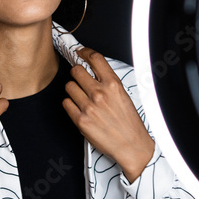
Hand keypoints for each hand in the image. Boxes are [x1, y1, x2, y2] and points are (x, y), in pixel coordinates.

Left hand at [63, 47, 154, 181]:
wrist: (132, 146)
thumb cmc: (129, 123)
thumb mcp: (123, 96)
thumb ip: (108, 82)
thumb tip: (93, 71)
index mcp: (114, 85)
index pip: (95, 58)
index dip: (84, 53)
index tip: (80, 53)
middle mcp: (100, 93)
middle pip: (76, 70)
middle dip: (77, 74)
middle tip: (80, 80)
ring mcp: (89, 107)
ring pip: (69, 86)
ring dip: (73, 90)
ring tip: (81, 98)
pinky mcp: (81, 120)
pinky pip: (66, 103)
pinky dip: (70, 104)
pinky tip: (79, 108)